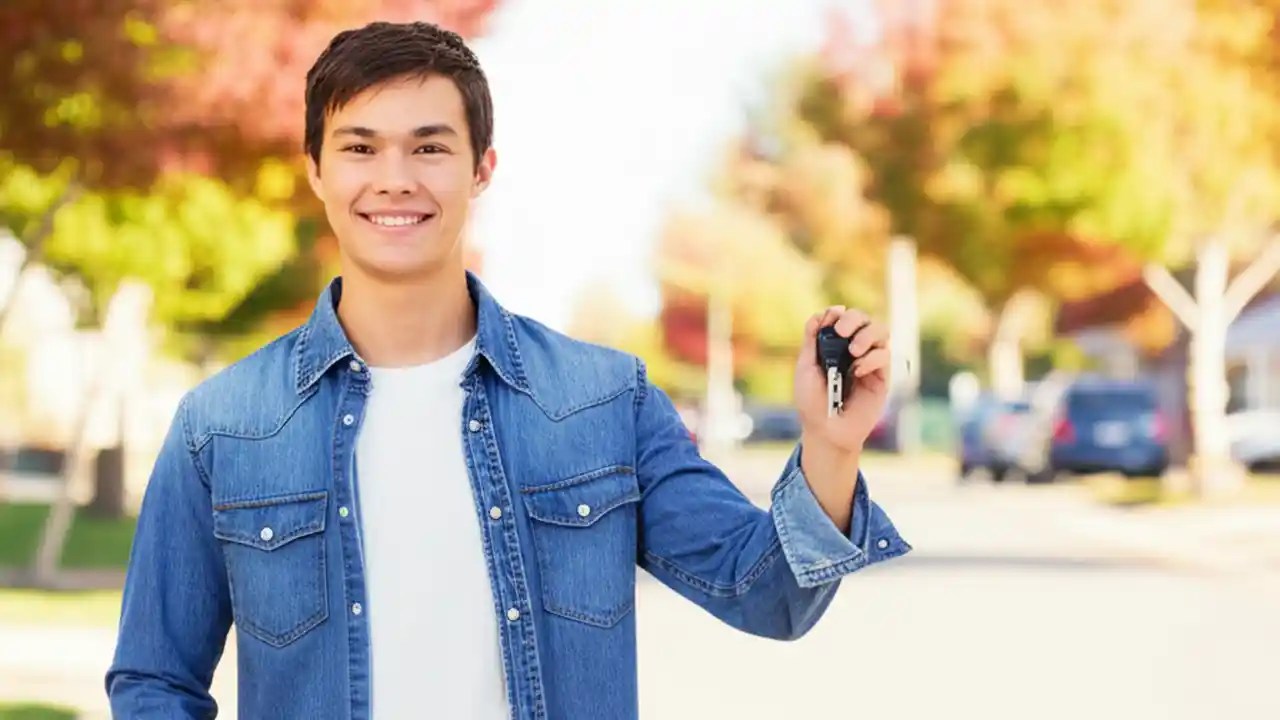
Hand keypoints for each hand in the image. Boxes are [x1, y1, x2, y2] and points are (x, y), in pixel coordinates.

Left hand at [793, 306, 891, 453]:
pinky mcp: (882, 377)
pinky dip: (871, 358)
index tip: (833, 316)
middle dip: (854, 319)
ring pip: (881, 331)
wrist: (826, 430)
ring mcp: (869, 361)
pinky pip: (885, 356)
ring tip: (853, 350)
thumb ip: (812, 340)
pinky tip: (857, 371)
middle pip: (865, 319)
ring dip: (867, 335)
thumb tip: (820, 314)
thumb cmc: (812, 401)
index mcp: (835, 344)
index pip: (844, 317)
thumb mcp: (805, 367)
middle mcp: (854, 349)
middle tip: (842, 332)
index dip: (839, 313)